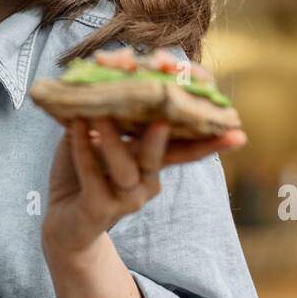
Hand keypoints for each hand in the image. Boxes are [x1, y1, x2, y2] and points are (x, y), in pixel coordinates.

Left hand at [42, 116, 245, 256]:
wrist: (62, 223)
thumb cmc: (83, 173)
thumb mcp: (100, 138)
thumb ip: (112, 114)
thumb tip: (116, 74)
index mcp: (154, 163)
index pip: (187, 146)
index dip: (210, 136)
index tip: (234, 123)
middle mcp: (148, 184)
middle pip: (165, 155)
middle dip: (168, 134)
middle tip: (168, 112)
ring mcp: (126, 199)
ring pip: (126, 168)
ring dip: (114, 140)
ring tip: (101, 113)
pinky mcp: (98, 209)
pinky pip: (92, 178)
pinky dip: (83, 151)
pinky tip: (75, 128)